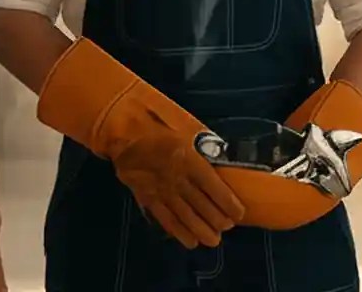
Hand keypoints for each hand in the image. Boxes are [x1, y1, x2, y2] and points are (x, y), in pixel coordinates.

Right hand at [114, 130, 241, 248]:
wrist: (122, 130)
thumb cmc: (156, 121)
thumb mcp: (185, 125)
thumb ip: (202, 143)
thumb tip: (221, 153)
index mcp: (190, 160)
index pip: (214, 187)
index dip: (228, 203)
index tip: (239, 213)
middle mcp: (178, 179)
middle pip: (202, 205)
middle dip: (217, 220)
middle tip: (227, 228)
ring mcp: (162, 191)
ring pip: (186, 216)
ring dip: (201, 230)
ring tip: (213, 241)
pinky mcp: (147, 198)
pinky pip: (165, 218)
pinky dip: (178, 231)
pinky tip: (189, 240)